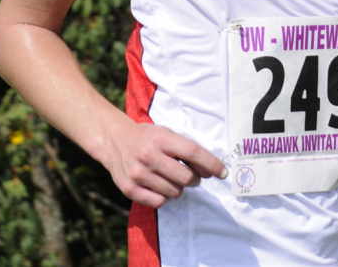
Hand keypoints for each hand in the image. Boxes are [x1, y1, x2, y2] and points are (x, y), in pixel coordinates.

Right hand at [99, 119, 226, 207]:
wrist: (114, 140)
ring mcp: (137, 173)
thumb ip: (186, 149)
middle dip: (195, 179)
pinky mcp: (129, 189)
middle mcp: (148, 155)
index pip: (193, 153)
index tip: (223, 173)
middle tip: (192, 176)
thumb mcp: (166, 134)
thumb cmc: (148, 138)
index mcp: (160, 138)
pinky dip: (164, 197)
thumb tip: (209, 170)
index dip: (212, 164)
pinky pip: (159, 202)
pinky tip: (160, 186)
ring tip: (171, 178)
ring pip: (174, 192)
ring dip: (179, 188)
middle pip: (186, 177)